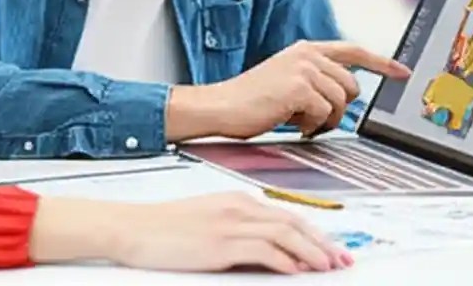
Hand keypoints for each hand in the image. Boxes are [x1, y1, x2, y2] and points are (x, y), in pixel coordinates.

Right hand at [31, 192, 352, 273]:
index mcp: (238, 202)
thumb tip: (268, 250)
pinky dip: (285, 260)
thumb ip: (238, 230)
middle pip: (294, 223)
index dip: (315, 232)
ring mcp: (230, 223)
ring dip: (311, 252)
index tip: (331, 248)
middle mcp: (239, 208)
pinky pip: (262, 249)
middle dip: (322, 243)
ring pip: (285, 234)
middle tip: (341, 260)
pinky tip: (296, 271)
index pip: (288, 216)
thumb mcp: (207, 221)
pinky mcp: (219, 242)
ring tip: (327, 267)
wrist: (131, 227)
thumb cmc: (162, 228)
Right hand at [169, 41, 410, 139]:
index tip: (402, 72)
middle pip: (351, 86)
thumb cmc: (251, 101)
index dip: (381, 63)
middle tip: (313, 118)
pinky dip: (311, 125)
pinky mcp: (298, 87)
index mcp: (306, 50)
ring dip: (324, 119)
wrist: (221, 106)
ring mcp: (303, 69)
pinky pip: (324, 113)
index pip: (354, 51)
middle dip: (339, 108)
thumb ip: (316, 80)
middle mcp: (307, 55)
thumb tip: (345, 98)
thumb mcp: (287, 80)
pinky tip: (292, 123)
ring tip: (299, 120)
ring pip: (340, 102)